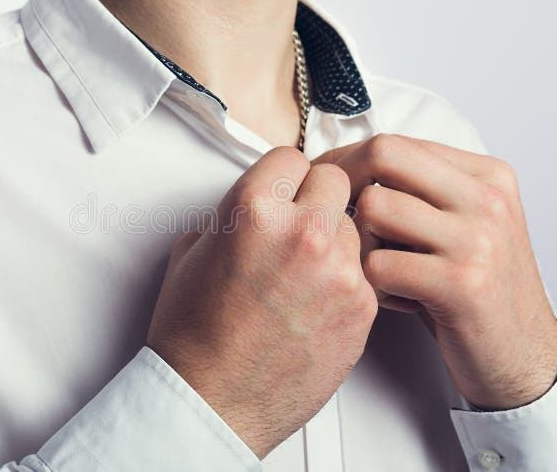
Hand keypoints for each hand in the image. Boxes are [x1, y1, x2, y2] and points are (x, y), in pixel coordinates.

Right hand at [147, 147, 376, 457]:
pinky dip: (345, 279)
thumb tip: (259, 201)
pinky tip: (316, 303)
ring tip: (304, 273)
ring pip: (354, 226)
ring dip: (335, 239)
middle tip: (299, 223)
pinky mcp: (361, 307)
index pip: (291, 156)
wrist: (213, 401)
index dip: (284, 174)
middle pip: (336, 181)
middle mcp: (302, 233)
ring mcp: (338, 271)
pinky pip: (363, 270)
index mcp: (254, 210)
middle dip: (317, 197)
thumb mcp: (193, 252)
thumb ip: (232, 214)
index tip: (284, 187)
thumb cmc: (194, 335)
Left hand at [315, 134, 556, 410]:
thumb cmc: (475, 287)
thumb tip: (344, 163)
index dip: (347, 163)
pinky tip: (397, 300)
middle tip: (335, 220)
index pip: (395, 143)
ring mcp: (477, 239)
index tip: (327, 190)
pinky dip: (373, 286)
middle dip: (344, 186)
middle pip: (382, 156)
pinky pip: (378, 264)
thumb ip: (421, 189)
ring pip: (373, 207)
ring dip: (360, 242)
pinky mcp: (462, 284)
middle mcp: (487, 199)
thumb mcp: (464, 223)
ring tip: (381, 269)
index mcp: (487, 176)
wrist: (523, 355)